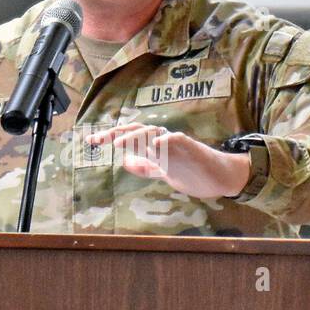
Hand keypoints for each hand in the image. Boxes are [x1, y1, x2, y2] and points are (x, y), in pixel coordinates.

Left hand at [85, 123, 250, 199]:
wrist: (217, 177)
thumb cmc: (191, 171)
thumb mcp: (164, 170)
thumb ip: (147, 166)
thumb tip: (126, 162)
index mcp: (155, 146)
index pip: (129, 137)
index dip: (110, 137)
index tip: (91, 141)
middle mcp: (163, 141)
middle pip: (137, 131)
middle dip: (117, 134)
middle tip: (99, 140)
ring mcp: (177, 144)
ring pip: (153, 134)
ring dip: (135, 137)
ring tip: (119, 142)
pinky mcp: (191, 148)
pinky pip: (177, 141)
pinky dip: (166, 141)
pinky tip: (156, 144)